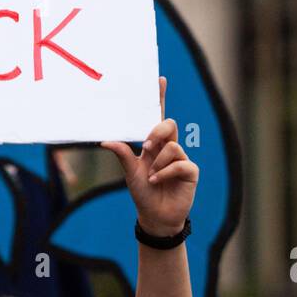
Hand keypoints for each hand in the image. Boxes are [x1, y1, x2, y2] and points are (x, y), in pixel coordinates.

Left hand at [101, 77, 197, 237]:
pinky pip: (180, 163)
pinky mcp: (190, 172)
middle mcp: (168, 148)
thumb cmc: (143, 193)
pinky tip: (158, 181)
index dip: (160, 98)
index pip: (157, 117)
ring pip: (173, 145)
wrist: (155, 216)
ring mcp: (181, 159)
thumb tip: (105, 141)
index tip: (159, 79)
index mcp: (154, 145)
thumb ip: (123, 155)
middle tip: (146, 147)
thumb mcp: (130, 172)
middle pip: (168, 125)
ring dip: (158, 161)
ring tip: (152, 176)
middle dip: (157, 132)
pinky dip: (166, 172)